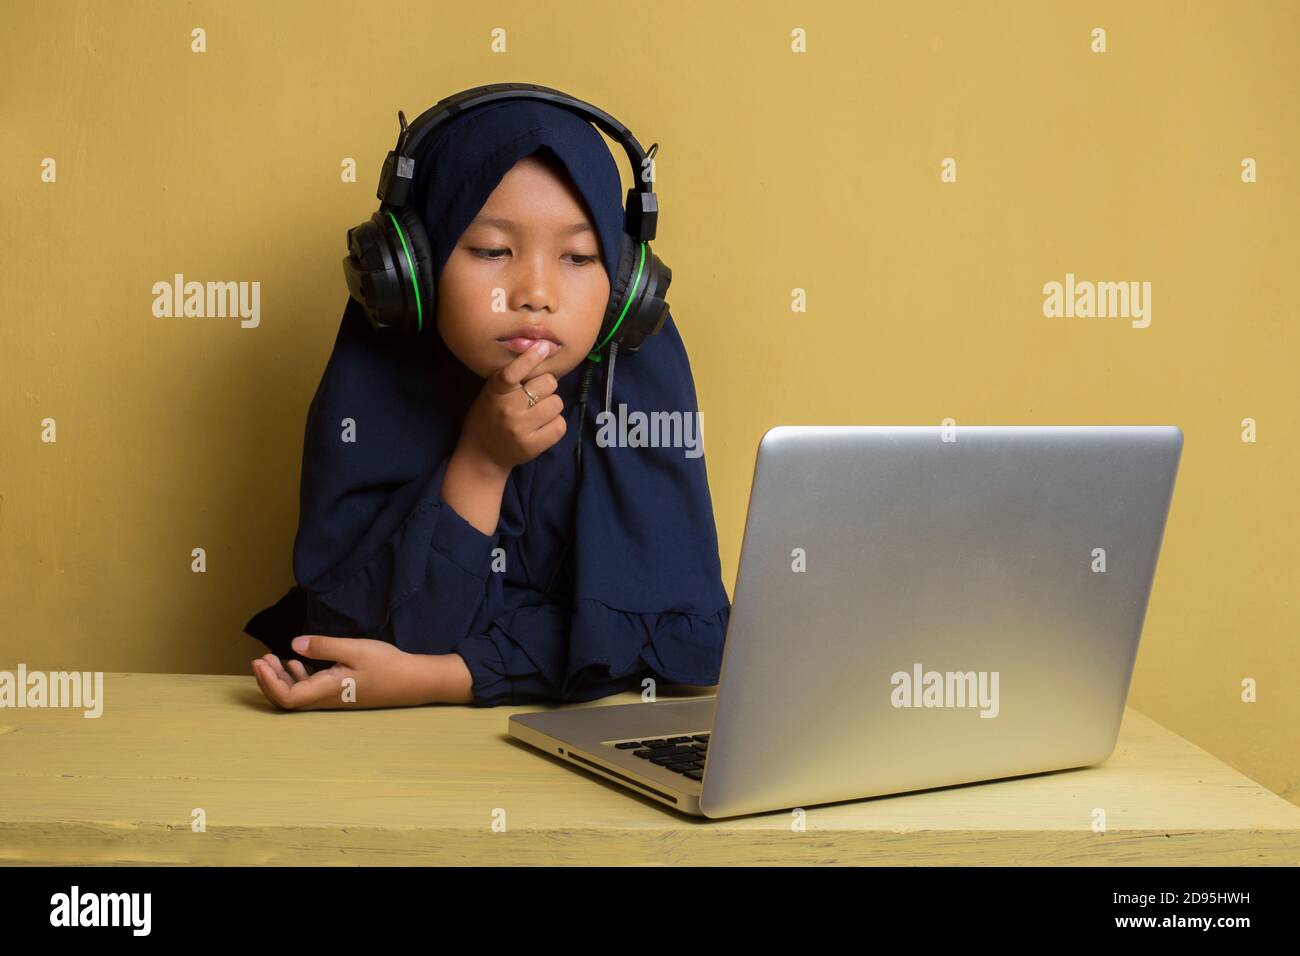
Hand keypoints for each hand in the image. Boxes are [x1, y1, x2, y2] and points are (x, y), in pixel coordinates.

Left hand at [250, 635, 441, 709]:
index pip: (287, 697)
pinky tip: (298, 662)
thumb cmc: (387, 665)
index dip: (268, 682)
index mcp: (327, 689)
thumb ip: (324, 647)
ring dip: (281, 679)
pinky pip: (310, 690)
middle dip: (269, 681)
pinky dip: (298, 677)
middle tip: (261, 658)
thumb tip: (294, 645)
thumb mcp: (355, 649)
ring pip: (297, 695)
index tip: (260, 661)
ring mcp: (333, 697)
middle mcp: (326, 698)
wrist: (413, 681)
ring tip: (273, 659)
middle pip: (287, 699)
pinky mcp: (340, 692)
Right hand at [459, 339, 565, 471]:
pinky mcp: (533, 445)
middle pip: (547, 384)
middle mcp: (507, 410)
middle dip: (546, 386)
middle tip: (537, 395)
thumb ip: (510, 378)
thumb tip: (542, 352)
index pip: (512, 373)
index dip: (530, 358)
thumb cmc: (488, 417)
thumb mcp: (491, 393)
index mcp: (495, 392)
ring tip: (539, 412)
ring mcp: (521, 429)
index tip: (544, 346)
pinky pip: (560, 425)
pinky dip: (556, 423)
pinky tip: (544, 426)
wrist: (481, 456)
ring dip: (552, 405)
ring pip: (557, 403)